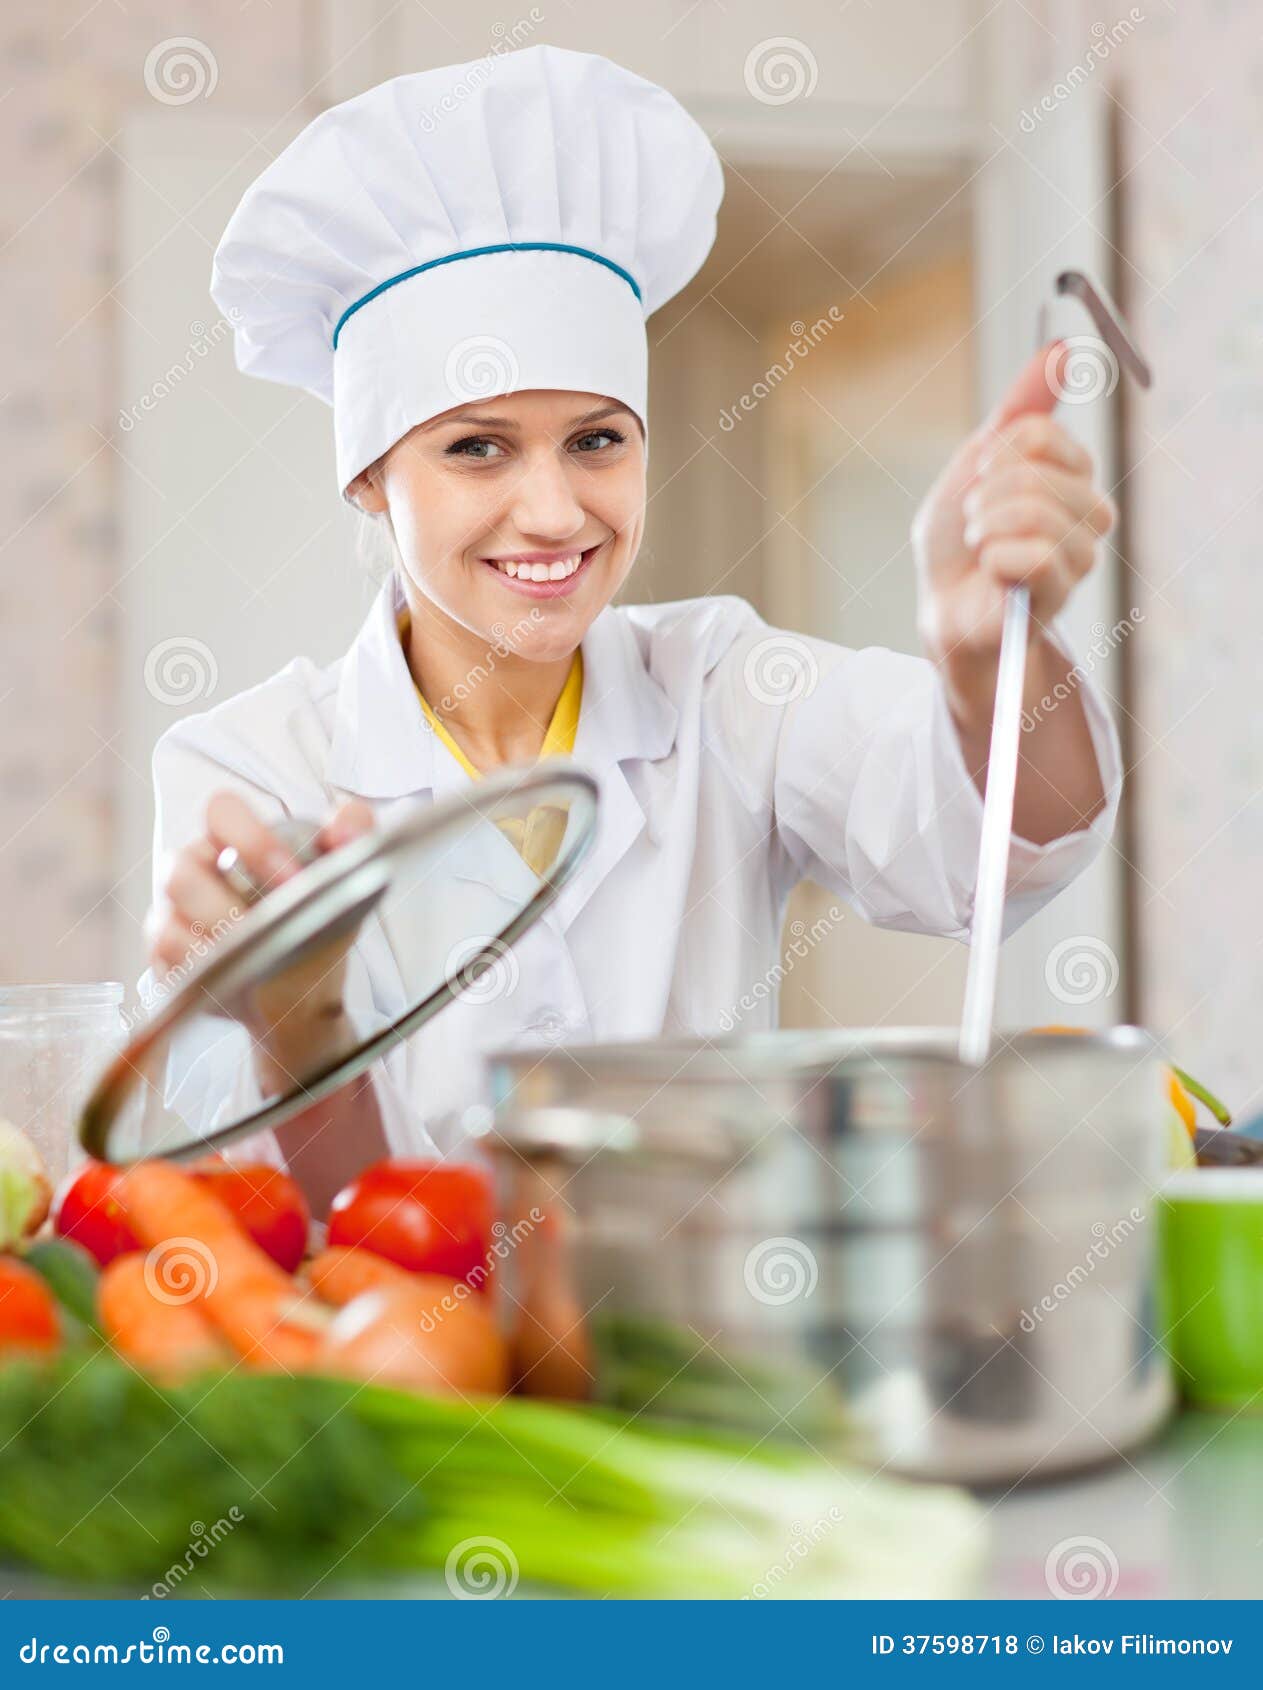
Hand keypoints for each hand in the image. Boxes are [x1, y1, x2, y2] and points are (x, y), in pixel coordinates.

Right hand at [148, 792, 375, 1090]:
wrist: (307, 991)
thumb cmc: (317, 922)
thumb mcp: (347, 876)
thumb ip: (354, 831)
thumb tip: (344, 824)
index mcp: (232, 838)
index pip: (221, 811)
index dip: (252, 841)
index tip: (294, 879)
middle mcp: (194, 869)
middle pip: (181, 873)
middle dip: (228, 905)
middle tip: (273, 930)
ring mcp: (171, 914)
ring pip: (169, 922)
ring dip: (216, 942)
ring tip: (257, 956)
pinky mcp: (164, 959)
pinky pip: (167, 963)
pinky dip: (203, 970)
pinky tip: (236, 977)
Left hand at [912, 343, 1117, 732]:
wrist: (943, 606)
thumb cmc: (958, 540)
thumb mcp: (976, 461)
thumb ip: (1019, 409)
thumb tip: (1059, 349)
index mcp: (1070, 474)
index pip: (1042, 434)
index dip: (998, 452)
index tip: (980, 477)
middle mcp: (1088, 511)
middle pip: (1038, 473)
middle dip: (987, 495)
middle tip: (976, 522)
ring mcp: (1081, 554)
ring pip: (1037, 514)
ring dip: (988, 528)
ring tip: (981, 547)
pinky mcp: (1063, 594)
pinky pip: (1035, 556)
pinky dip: (997, 559)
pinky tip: (993, 573)